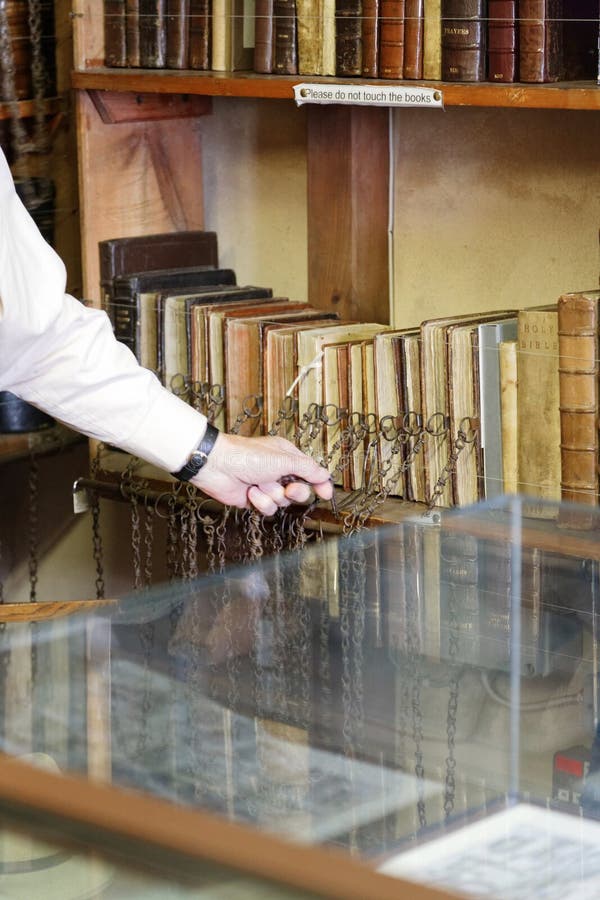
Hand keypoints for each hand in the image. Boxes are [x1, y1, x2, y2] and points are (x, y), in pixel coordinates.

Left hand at [190, 432, 332, 514]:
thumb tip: (325, 476)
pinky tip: (250, 492)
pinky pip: (268, 509)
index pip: (311, 471)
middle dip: (294, 492)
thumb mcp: (284, 459)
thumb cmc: (247, 456)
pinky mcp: (255, 499)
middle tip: (288, 488)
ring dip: (272, 495)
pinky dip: (260, 502)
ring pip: (283, 502)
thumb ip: (308, 469)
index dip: (320, 483)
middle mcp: (278, 471)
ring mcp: (266, 486)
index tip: (326, 494)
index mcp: (287, 456)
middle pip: (299, 491)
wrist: (217, 466)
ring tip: (260, 485)